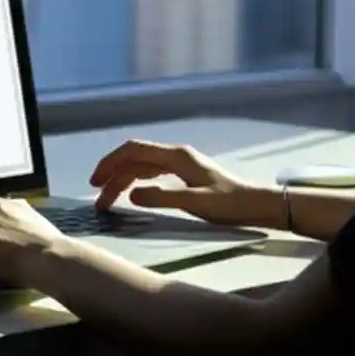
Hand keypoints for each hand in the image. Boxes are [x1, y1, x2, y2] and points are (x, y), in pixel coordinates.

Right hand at [89, 139, 280, 228]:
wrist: (259, 204)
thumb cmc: (231, 204)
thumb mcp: (196, 203)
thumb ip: (162, 197)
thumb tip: (131, 195)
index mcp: (176, 156)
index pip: (133, 151)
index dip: (110, 163)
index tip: (95, 182)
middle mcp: (176, 155)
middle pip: (134, 158)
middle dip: (112, 175)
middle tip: (98, 198)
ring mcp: (181, 164)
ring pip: (142, 166)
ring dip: (123, 180)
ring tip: (108, 201)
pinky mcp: (185, 174)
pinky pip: (152, 173)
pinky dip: (136, 182)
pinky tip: (131, 194)